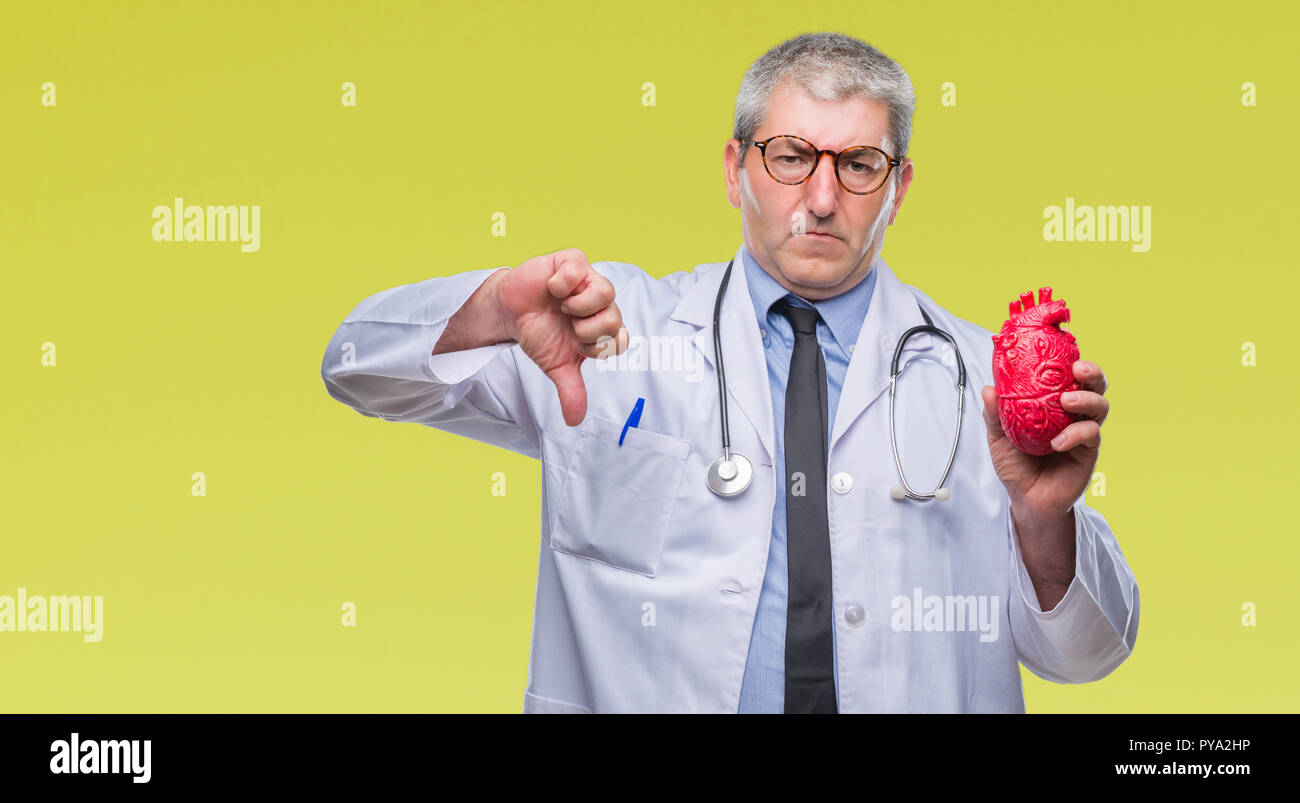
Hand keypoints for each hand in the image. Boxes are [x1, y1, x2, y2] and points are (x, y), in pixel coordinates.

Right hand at [492, 248, 628, 426]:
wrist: (509, 312)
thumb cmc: (538, 333)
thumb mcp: (555, 366)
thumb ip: (570, 391)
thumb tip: (574, 421)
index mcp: (602, 328)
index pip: (621, 340)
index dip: (598, 346)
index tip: (577, 346)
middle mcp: (601, 304)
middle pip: (614, 318)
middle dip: (585, 329)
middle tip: (567, 325)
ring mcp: (588, 280)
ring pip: (605, 292)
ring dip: (578, 306)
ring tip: (561, 307)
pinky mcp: (571, 261)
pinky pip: (579, 267)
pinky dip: (563, 283)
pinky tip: (552, 288)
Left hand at [979, 359, 1108, 519]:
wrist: (1026, 499)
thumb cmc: (1016, 464)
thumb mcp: (998, 437)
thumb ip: (995, 414)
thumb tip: (989, 388)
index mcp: (1054, 403)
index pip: (1068, 376)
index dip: (1070, 360)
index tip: (1064, 349)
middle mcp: (1073, 414)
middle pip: (1094, 385)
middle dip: (1092, 372)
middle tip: (1079, 369)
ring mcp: (1083, 432)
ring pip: (1100, 406)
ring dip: (1087, 398)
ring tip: (1068, 400)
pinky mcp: (1088, 452)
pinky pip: (1091, 435)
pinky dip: (1076, 434)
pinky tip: (1058, 442)